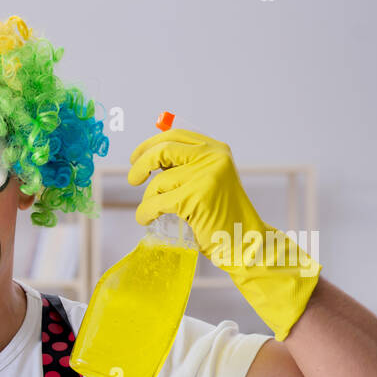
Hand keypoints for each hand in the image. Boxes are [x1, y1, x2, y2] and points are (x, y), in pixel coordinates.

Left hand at [127, 129, 319, 341]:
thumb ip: (187, 167)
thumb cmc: (222, 215)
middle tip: (132, 180)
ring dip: (148, 199)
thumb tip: (149, 159)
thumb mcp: (209, 180)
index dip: (149, 144)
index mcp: (216, 149)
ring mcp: (205, 176)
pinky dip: (145, 212)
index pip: (175, 135)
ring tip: (152, 211)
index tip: (135, 157)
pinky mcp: (196, 198)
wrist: (244, 240)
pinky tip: (146, 219)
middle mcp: (212, 158)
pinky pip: (156, 203)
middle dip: (141, 165)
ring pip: (158, 183)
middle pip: (162, 151)